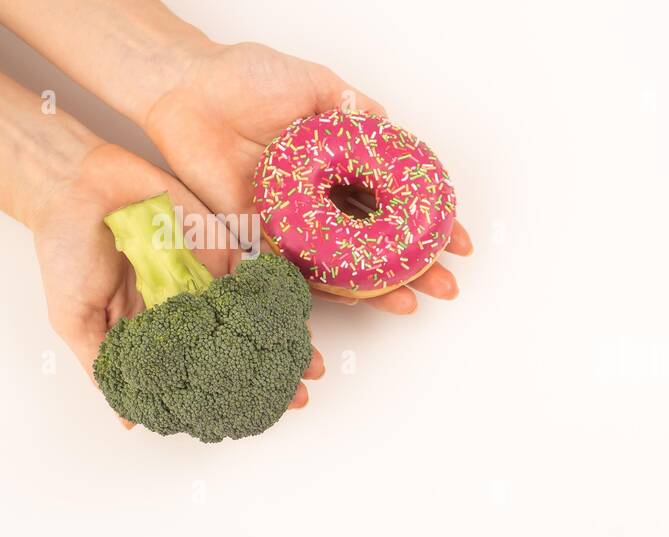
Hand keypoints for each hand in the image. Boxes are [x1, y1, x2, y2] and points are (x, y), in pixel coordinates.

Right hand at [29, 144, 323, 422]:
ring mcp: (207, 282)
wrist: (79, 184)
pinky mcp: (220, 250)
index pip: (200, 373)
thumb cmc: (67, 251)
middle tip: (301, 396)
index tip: (257, 418)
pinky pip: (256, 277)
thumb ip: (104, 363)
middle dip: (270, 373)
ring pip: (255, 318)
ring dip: (284, 340)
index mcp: (156, 333)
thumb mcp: (75, 318)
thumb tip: (129, 420)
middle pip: (237, 349)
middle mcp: (188, 312)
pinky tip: (297, 320)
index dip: (229, 395)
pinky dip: (278, 298)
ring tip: (311, 364)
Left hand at [144, 41, 472, 313]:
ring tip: (411, 302)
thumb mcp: (314, 84)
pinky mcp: (260, 236)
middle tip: (446, 284)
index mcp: (341, 166)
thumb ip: (354, 109)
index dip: (429, 223)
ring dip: (381, 288)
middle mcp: (323, 199)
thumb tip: (392, 129)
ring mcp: (295, 222)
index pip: (395, 202)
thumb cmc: (244, 79)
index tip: (457, 241)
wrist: (186, 91)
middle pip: (379, 242)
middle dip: (417, 267)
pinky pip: (296, 270)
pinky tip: (357, 299)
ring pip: (347, 265)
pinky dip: (326, 288)